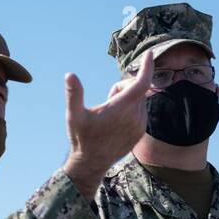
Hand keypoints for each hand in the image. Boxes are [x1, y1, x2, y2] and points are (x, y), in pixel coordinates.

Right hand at [61, 54, 154, 198]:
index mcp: (121, 109)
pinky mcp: (141, 132)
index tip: (149, 54)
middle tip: (105, 101)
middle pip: (136, 88)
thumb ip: (74, 94)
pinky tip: (116, 123)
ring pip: (139, 100)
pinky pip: (140, 111)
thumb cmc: (81, 138)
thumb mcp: (73, 115)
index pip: (141, 83)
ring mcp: (140, 125)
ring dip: (126, 99)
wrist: (91, 164)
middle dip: (122, 88)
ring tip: (109, 115)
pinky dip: (131, 109)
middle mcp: (135, 117)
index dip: (147, 67)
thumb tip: (69, 75)